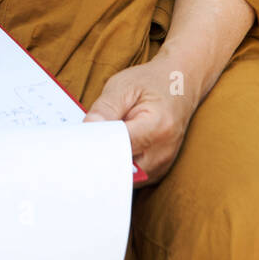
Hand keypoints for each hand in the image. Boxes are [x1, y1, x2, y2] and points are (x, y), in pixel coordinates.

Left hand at [83, 56, 199, 186]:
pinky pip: (132, 176)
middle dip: (100, 157)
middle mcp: (162, 152)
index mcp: (157, 128)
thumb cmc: (152, 82)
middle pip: (119, 167)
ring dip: (110, 161)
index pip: (118, 148)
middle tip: (83, 142)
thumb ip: (105, 108)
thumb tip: (87, 129)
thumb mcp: (124, 86)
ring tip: (103, 140)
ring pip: (124, 177)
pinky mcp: (158, 171)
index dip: (95, 145)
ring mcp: (163, 165)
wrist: (180, 84)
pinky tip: (113, 148)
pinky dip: (119, 164)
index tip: (79, 142)